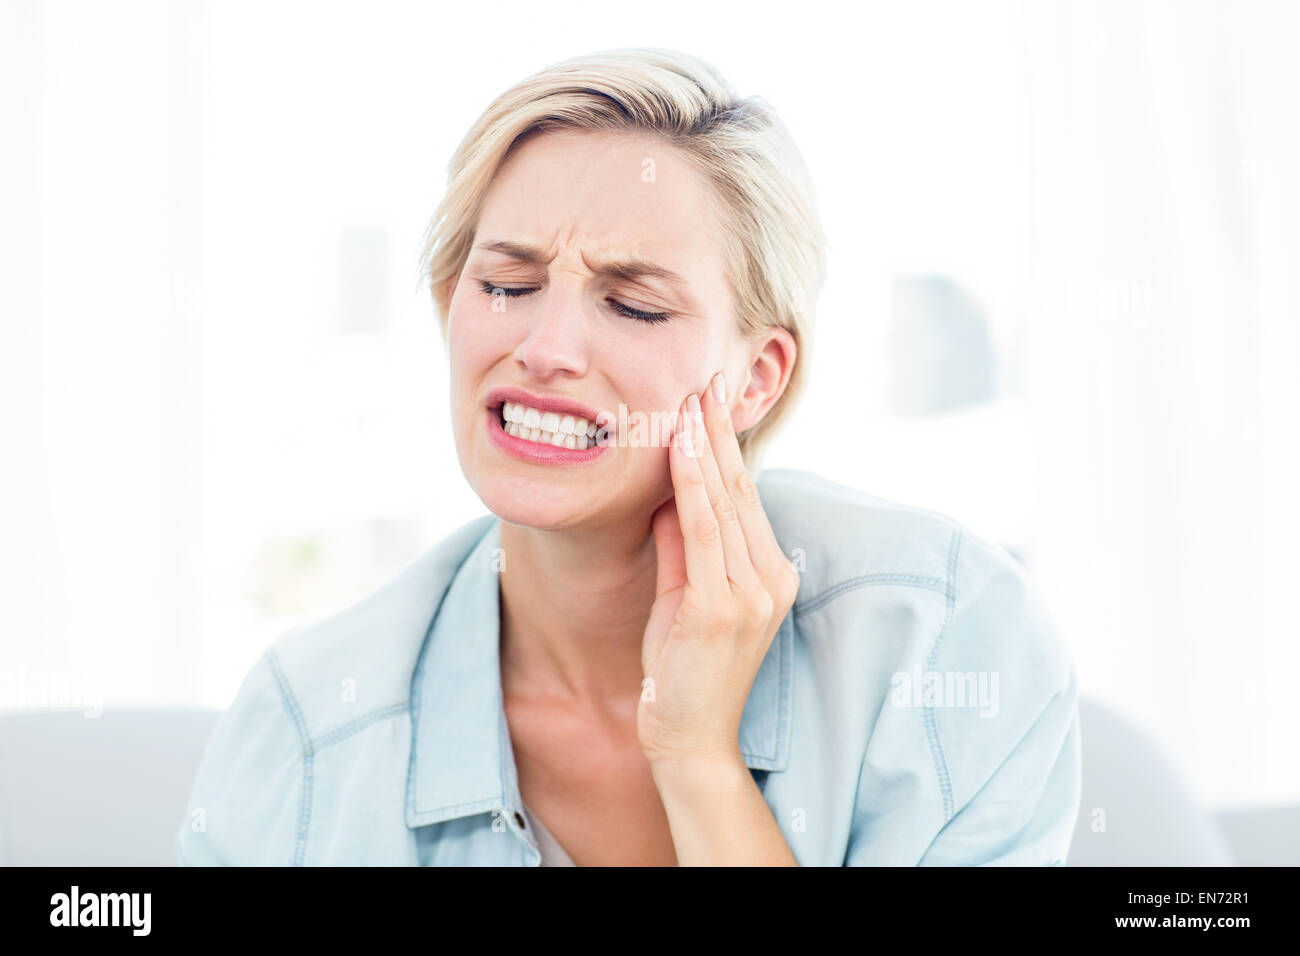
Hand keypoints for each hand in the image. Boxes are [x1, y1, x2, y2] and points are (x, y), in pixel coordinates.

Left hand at [637, 371, 800, 767]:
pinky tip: (683, 450)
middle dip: (721, 432)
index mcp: (770, 574)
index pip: (746, 497)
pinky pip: (705, 533)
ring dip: (707, 447)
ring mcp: (751, 595)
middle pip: (742, 490)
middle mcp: (771, 578)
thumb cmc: (681, 669)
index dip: (728, 446)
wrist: (687, 739)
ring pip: (726, 504)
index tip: (711, 401)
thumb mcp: (682, 594)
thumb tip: (671, 487)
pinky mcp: (722, 610)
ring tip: (692, 400)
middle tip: (706, 379)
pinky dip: (693, 485)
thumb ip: (682, 542)